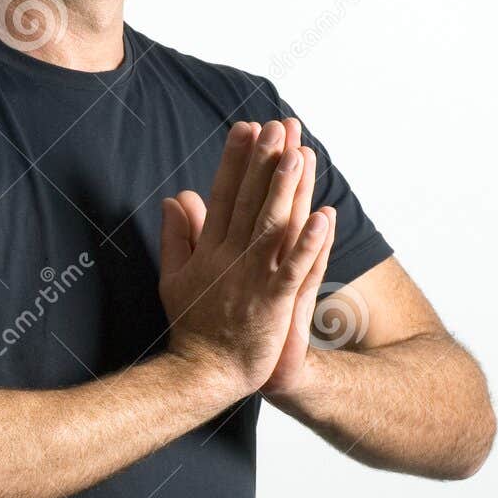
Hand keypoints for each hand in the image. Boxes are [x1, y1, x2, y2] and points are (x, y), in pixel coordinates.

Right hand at [158, 118, 331, 397]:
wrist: (203, 372)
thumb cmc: (192, 327)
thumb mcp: (173, 276)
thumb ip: (176, 236)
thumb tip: (176, 197)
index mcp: (210, 248)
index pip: (223, 194)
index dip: (236, 160)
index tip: (246, 128)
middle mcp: (231, 256)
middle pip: (250, 200)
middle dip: (265, 161)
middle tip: (278, 125)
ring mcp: (253, 277)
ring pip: (273, 225)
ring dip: (287, 189)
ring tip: (299, 153)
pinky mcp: (274, 301)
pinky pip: (297, 267)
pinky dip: (310, 243)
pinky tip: (323, 217)